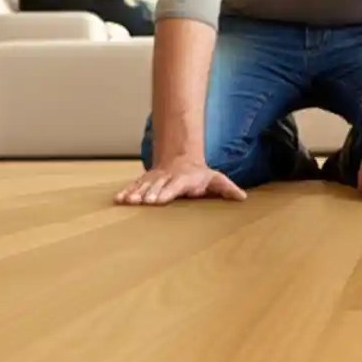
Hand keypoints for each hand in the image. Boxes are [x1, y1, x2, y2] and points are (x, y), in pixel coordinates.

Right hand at [114, 158, 246, 204]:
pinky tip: (118, 200)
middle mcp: (167, 178)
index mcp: (184, 179)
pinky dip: (126, 192)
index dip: (166, 192)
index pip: (175, 186)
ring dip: (135, 194)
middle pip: (157, 187)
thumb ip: (227, 189)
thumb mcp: (216, 179)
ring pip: (144, 186)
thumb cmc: (200, 174)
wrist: (181, 158)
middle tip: (141, 203)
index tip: (158, 200)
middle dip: (149, 194)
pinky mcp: (146, 182)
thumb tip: (243, 198)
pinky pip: (135, 186)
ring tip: (126, 202)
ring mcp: (155, 179)